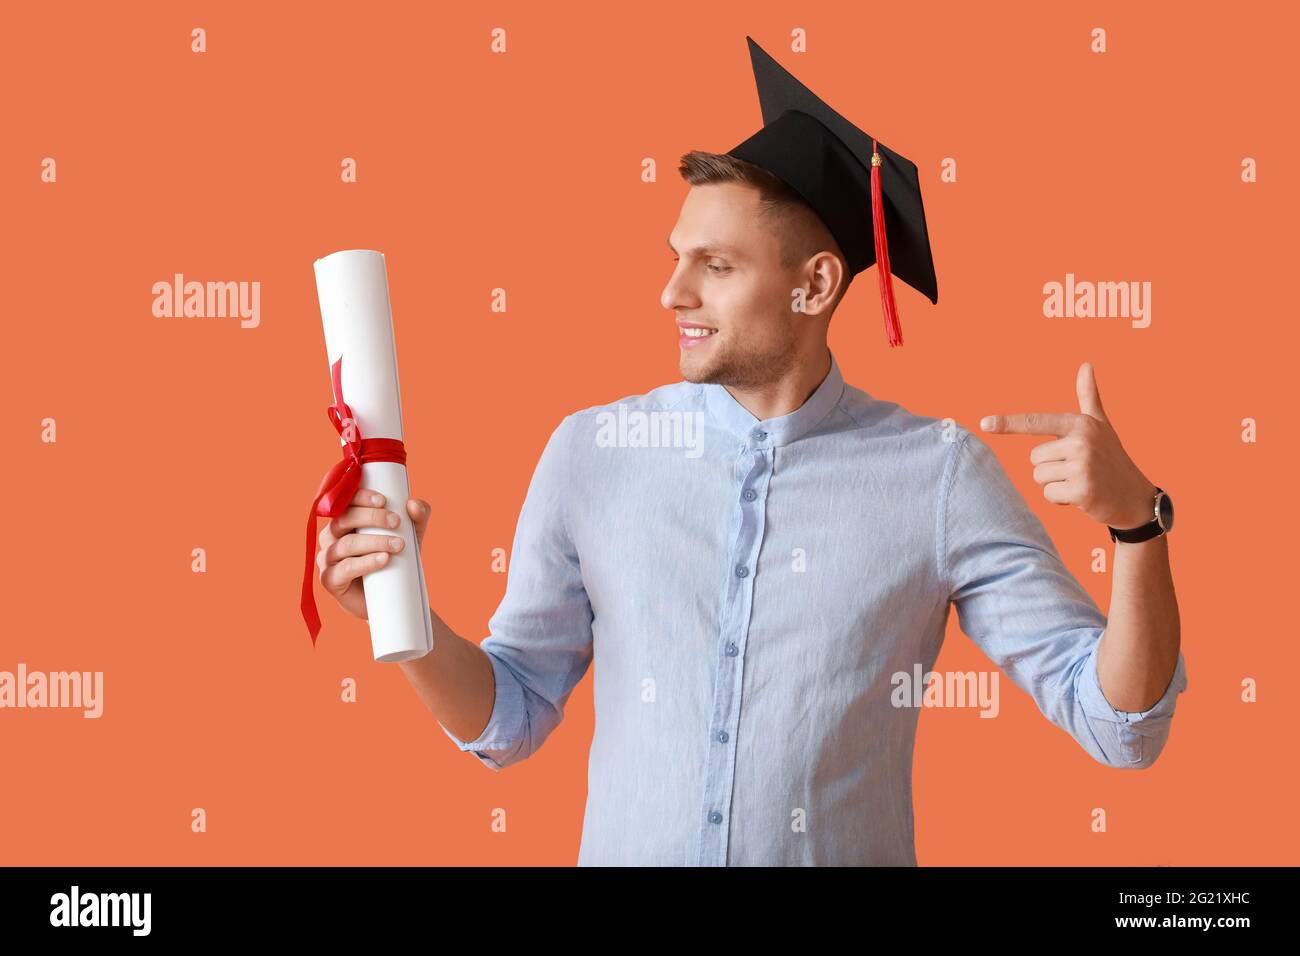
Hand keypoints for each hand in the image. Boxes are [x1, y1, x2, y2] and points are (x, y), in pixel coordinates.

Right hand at [315, 488, 431, 620]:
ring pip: (346, 544)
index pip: (344, 501)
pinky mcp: (330, 580)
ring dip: (374, 541)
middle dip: (372, 518)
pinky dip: (365, 563)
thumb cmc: (394, 558)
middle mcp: (330, 536)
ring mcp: (327, 559)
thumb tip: (414, 504)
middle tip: (396, 522)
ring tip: (398, 545)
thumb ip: (417, 516)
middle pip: (343, 520)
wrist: (387, 596)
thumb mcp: (411, 534)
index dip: (360, 497)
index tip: (383, 500)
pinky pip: (345, 569)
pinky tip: (383, 559)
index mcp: (343, 520)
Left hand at [978, 362, 1157, 529]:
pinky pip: (1048, 495)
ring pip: (1039, 478)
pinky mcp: (1082, 491)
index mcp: (1080, 424)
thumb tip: (1086, 364)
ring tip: (1080, 481)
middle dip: (1050, 468)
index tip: (984, 424)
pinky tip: (1082, 496)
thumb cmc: (1111, 458)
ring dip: (1055, 485)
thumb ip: (1088, 396)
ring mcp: (1082, 466)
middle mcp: (1081, 441)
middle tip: (1077, 470)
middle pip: (1034, 458)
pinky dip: (1061, 500)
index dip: (1008, 423)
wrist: (1135, 497)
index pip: (1036, 422)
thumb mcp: (1100, 425)